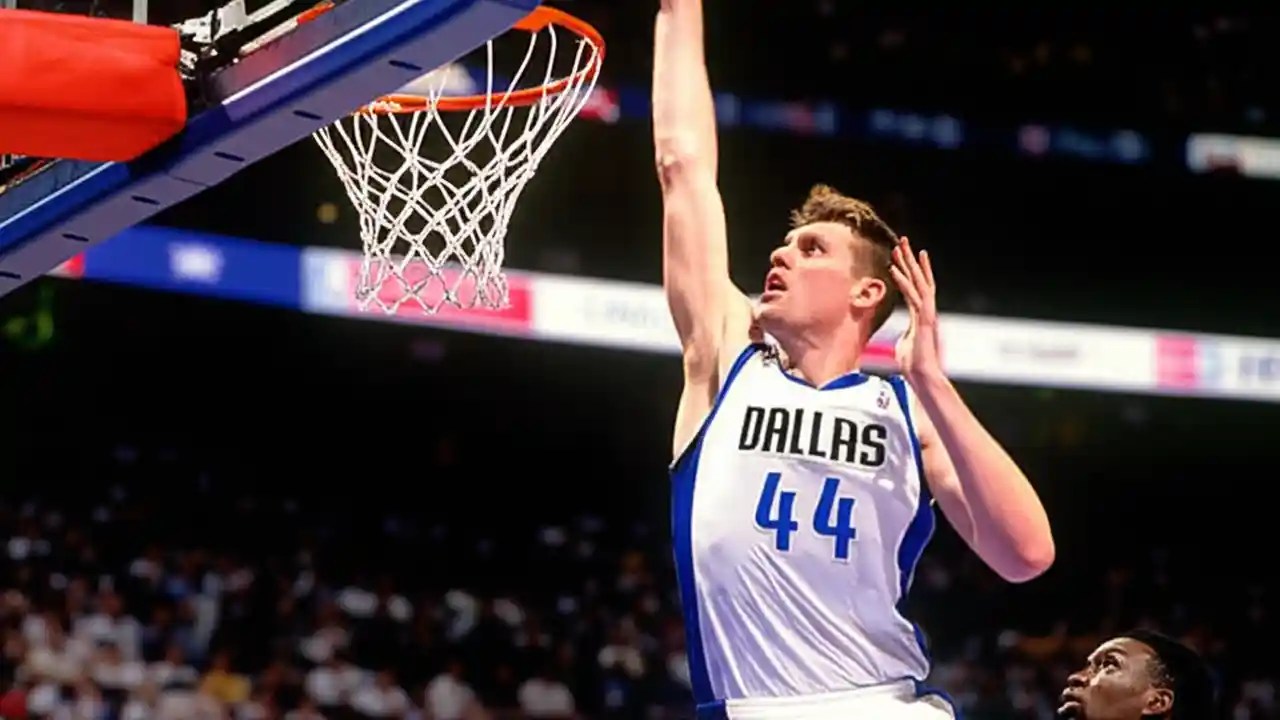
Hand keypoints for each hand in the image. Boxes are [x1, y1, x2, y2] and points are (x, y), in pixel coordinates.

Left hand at [889, 237, 943, 381]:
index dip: (911, 271)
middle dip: (910, 259)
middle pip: (919, 279)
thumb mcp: (904, 346)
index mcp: (921, 314)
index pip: (916, 287)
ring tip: (900, 246)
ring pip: (918, 283)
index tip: (906, 256)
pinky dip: (903, 282)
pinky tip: (894, 269)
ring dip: (908, 264)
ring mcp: (926, 313)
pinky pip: (912, 296)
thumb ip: (903, 337)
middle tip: (903, 240)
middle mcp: (926, 310)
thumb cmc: (913, 364)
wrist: (922, 375)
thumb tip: (899, 340)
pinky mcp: (923, 319)